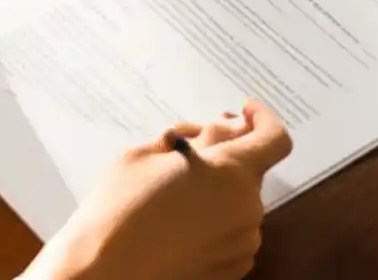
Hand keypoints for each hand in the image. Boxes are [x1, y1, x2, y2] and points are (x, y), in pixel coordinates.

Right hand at [22, 101, 292, 279]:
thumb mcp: (147, 154)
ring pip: (240, 202)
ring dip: (218, 190)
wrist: (103, 273)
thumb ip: (193, 137)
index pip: (274, 137)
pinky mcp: (232, 269)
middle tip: (189, 151)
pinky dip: (215, 220)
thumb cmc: (118, 210)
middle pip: (250, 170)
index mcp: (231, 173)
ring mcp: (242, 244)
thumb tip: (217, 132)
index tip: (245, 112)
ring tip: (174, 193)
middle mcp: (247, 209)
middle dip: (224, 156)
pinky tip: (179, 223)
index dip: (262, 118)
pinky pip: (233, 232)